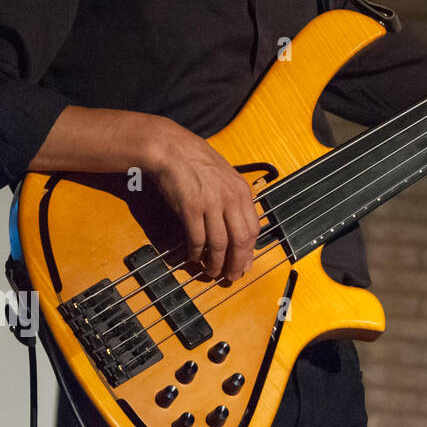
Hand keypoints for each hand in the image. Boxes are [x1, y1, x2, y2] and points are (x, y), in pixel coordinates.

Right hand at [144, 119, 258, 281]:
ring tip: (212, 273)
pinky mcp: (190, 208)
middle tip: (231, 277)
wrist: (172, 149)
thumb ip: (234, 200)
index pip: (254, 228)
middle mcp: (231, 199)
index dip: (250, 251)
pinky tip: (194, 258)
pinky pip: (197, 238)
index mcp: (243, 192)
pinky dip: (196, 253)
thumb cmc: (197, 163)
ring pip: (219, 244)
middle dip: (237, 263)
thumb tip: (237, 227)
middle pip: (240, 240)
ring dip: (216, 263)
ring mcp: (211, 204)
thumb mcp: (226, 178)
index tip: (245, 264)